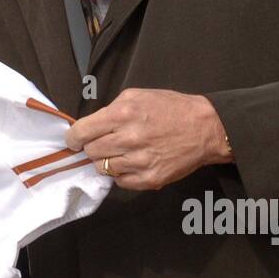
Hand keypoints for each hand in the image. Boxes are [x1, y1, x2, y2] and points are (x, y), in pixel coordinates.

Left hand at [64, 88, 231, 190]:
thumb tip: (90, 126)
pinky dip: (122, 174)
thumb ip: (110, 110)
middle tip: (103, 144)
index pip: (81, 132)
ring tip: (121, 152)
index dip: (73, 138)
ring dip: (107, 161)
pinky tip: (132, 162)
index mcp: (122, 114)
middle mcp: (128, 139)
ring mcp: (139, 161)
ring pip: (103, 168)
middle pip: (91, 152)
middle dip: (92, 148)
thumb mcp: (137, 96)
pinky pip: (120, 181)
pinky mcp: (150, 179)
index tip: (74, 140)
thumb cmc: (170, 108)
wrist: (205, 128)